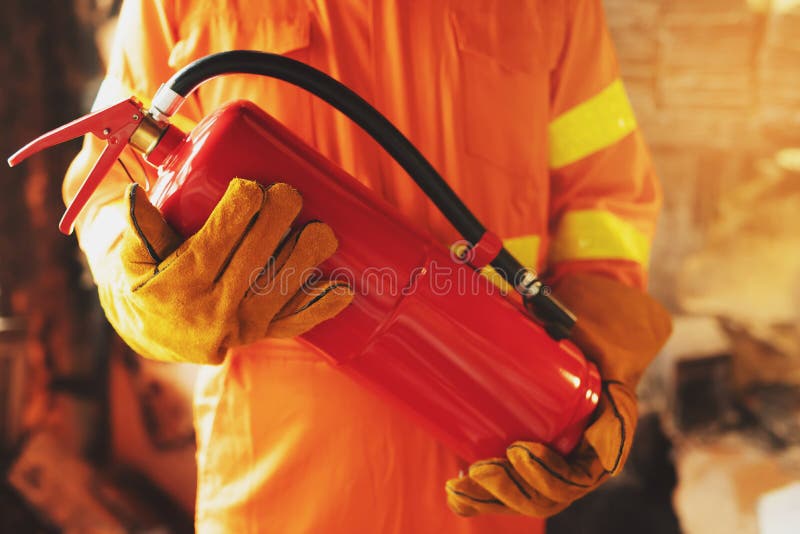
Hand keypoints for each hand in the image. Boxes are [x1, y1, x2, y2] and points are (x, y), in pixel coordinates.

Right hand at [98, 178, 352, 363]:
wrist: (151, 331)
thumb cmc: (146, 276)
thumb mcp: (132, 251)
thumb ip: (138, 222)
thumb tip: (136, 194)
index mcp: (181, 281)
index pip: (214, 241)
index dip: (237, 213)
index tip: (252, 187)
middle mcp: (213, 309)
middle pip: (252, 261)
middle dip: (276, 224)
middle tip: (291, 193)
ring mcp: (241, 326)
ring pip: (278, 291)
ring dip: (305, 261)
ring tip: (323, 232)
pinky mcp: (260, 334)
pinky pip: (293, 323)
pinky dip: (319, 308)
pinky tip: (343, 290)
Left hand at [445, 274, 671, 516]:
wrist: (600, 321)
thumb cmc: (603, 329)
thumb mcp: (606, 336)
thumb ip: (590, 339)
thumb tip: (544, 325)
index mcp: (612, 428)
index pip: (587, 471)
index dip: (553, 474)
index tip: (519, 452)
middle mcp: (589, 449)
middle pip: (554, 491)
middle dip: (513, 490)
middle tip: (478, 471)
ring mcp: (561, 451)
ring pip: (532, 493)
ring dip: (495, 499)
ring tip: (459, 489)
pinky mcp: (536, 446)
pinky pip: (516, 480)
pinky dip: (488, 493)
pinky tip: (460, 491)